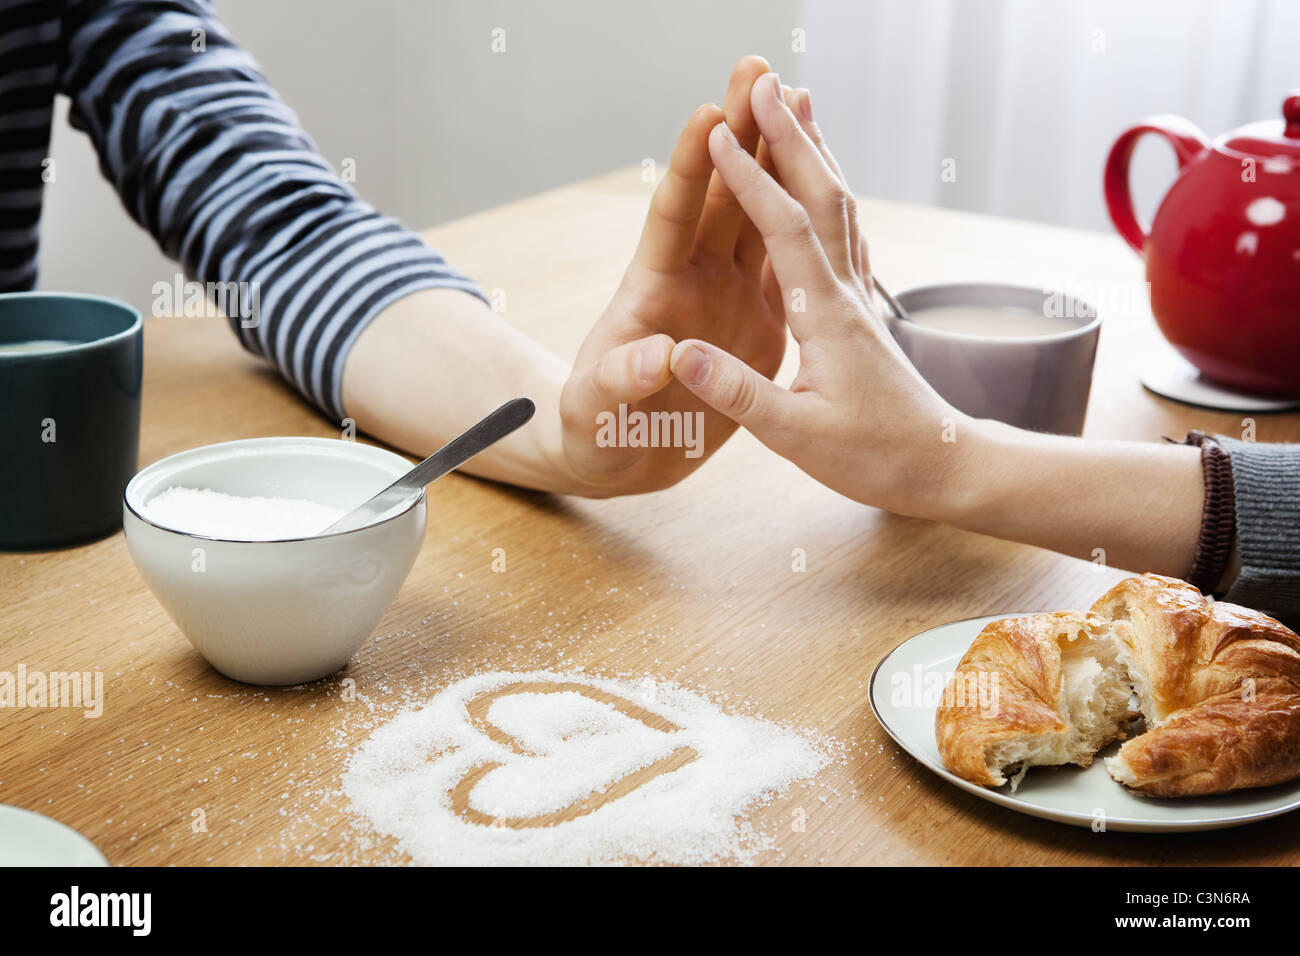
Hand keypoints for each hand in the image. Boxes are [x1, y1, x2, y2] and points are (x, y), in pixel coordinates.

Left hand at [557, 57, 787, 495]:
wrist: (619, 460)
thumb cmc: (593, 432)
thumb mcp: (597, 411)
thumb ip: (622, 379)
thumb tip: (660, 355)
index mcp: (653, 290)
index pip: (673, 215)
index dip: (692, 167)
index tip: (709, 114)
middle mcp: (693, 279)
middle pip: (722, 194)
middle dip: (741, 130)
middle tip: (761, 67)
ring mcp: (727, 296)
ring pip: (760, 217)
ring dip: (778, 161)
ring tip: (801, 102)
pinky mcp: (756, 324)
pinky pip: (784, 263)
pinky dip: (804, 225)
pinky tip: (826, 187)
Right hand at [665, 72, 967, 517]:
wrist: (945, 466)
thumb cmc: (876, 458)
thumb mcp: (797, 438)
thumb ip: (738, 394)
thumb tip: (680, 354)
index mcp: (825, 317)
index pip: (785, 229)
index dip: (751, 178)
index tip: (721, 133)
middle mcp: (847, 294)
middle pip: (821, 195)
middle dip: (790, 136)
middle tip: (764, 83)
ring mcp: (860, 299)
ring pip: (841, 207)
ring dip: (815, 152)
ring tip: (797, 108)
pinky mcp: (864, 312)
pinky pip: (848, 234)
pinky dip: (829, 194)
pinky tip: (823, 187)